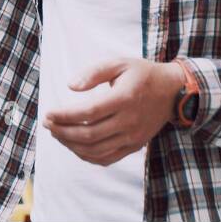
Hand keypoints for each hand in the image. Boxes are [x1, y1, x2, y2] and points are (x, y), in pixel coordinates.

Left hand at [42, 58, 185, 166]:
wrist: (173, 91)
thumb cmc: (142, 74)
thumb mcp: (119, 63)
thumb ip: (94, 72)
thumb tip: (71, 86)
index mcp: (124, 98)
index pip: (88, 112)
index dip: (65, 115)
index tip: (48, 114)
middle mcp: (129, 121)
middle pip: (89, 135)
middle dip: (62, 131)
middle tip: (47, 124)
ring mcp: (132, 137)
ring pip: (95, 150)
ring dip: (71, 145)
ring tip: (57, 134)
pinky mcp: (134, 146)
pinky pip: (106, 158)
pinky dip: (87, 156)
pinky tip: (74, 146)